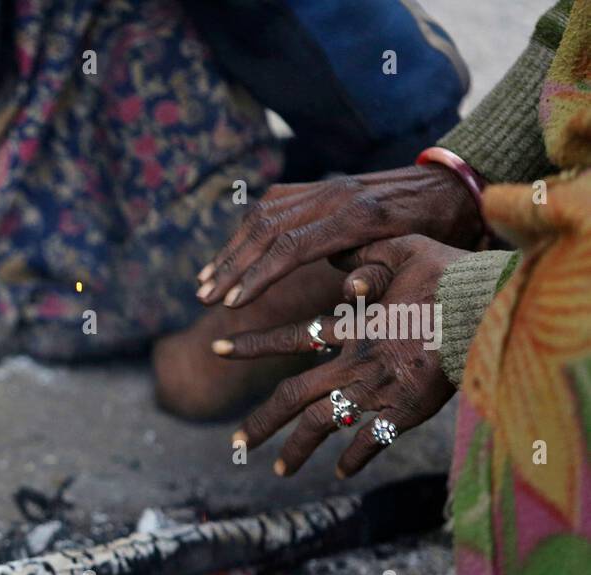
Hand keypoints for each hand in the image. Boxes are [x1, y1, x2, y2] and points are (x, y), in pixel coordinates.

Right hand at [197, 165, 483, 309]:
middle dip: (231, 265)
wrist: (456, 184)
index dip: (258, 275)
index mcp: (359, 216)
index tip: (233, 304)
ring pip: (262, 215)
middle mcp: (335, 194)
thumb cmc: (444, 233)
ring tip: (205, 283)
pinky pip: (270, 206)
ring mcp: (325, 186)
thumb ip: (387, 271)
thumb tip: (350, 288)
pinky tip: (227, 257)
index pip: (291, 245)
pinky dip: (243, 234)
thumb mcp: (423, 256)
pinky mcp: (319, 186)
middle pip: (266, 228)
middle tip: (205, 298)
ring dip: (230, 250)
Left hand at [215, 235, 466, 477]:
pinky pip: (372, 441)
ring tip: (278, 469)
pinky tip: (340, 471)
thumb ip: (366, 255)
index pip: (292, 338)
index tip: (216, 349)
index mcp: (352, 327)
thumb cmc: (450, 277)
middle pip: (294, 398)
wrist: (487, 310)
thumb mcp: (403, 251)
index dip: (252, 345)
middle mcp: (355, 364)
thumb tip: (338, 251)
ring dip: (297, 449)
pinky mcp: (406, 411)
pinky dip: (355, 457)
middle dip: (262, 423)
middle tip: (236, 444)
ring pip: (323, 426)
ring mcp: (378, 391)